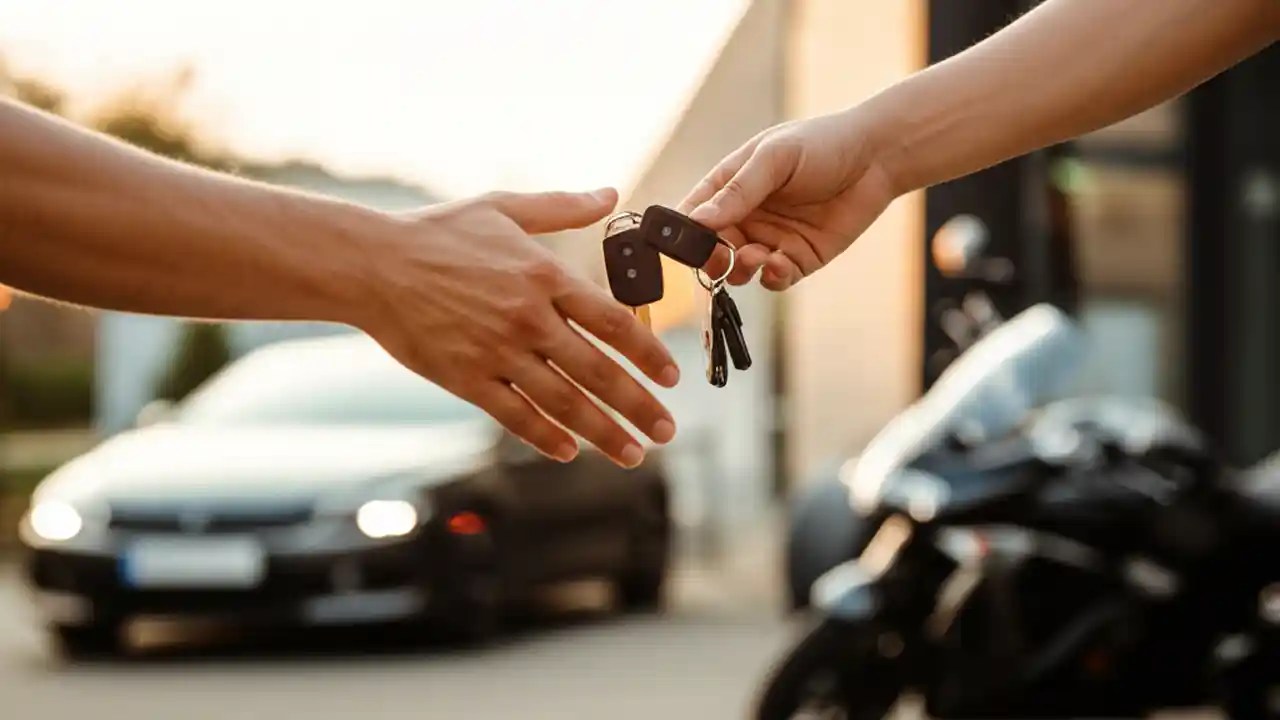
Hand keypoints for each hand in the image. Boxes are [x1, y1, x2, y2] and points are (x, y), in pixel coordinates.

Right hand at [357, 188, 679, 467]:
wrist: (373, 264)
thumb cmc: (438, 232)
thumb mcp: (504, 208)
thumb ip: (562, 207)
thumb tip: (611, 193)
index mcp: (545, 276)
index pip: (614, 322)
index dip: (649, 354)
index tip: (672, 377)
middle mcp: (529, 318)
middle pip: (599, 371)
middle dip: (639, 406)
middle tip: (667, 430)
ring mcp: (498, 353)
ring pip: (564, 402)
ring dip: (604, 432)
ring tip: (634, 454)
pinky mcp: (466, 379)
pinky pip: (515, 416)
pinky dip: (546, 437)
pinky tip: (571, 452)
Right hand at [679, 110, 898, 290]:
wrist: (877, 157)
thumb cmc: (822, 144)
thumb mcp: (775, 158)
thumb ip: (739, 190)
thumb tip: (698, 221)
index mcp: (731, 186)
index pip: (693, 214)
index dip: (683, 232)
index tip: (680, 246)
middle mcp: (746, 216)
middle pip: (712, 249)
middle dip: (712, 258)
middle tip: (723, 256)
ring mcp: (771, 239)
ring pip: (739, 269)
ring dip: (740, 269)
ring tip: (755, 257)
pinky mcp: (798, 258)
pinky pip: (775, 278)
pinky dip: (771, 277)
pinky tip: (778, 265)